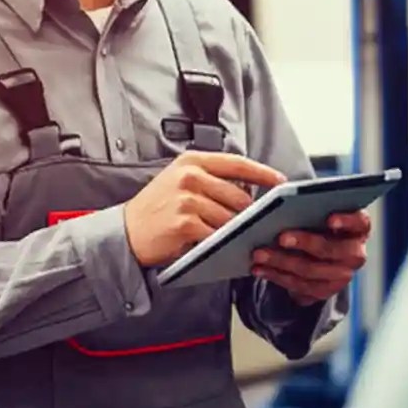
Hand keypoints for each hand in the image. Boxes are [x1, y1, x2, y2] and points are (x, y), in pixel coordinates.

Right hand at [125, 151, 285, 266]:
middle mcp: (190, 176)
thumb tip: (250, 187)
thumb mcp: (181, 181)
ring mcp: (187, 199)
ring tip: (234, 237)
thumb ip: (212, 179)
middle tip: (255, 224)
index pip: (237, 163)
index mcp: (192, 161)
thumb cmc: (158, 208)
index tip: (281, 181)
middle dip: (249, 213)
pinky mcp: (185, 223)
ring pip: (231, 217)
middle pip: (239, 195)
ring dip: (235, 231)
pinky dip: (222, 243)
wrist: (127, 232)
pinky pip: (217, 234)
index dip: (263, 172)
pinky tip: (221, 246)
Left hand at [251, 210, 370, 305]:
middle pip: (332, 250)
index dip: (347, 221)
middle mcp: (355, 253)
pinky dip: (276, 276)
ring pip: (311, 271)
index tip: (330, 218)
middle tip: (280, 237)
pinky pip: (300, 286)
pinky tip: (259, 268)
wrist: (317, 251)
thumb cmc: (316, 221)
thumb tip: (286, 199)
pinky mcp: (324, 292)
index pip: (360, 222)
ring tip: (259, 254)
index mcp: (359, 228)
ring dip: (282, 262)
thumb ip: (311, 205)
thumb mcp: (319, 210)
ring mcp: (342, 276)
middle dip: (305, 243)